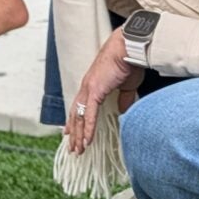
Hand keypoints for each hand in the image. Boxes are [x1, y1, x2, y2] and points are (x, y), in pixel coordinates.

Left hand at [65, 27, 145, 154]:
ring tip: (77, 149)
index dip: (75, 120)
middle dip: (74, 133)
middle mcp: (86, 88)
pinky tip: (87, 140)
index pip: (80, 106)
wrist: (128, 49)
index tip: (70, 132)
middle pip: (76, 114)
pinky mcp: (95, 91)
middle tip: (72, 148)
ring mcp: (89, 89)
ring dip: (79, 135)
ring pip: (80, 117)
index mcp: (93, 85)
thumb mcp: (126, 85)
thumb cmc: (128, 62)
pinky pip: (90, 114)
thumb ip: (123, 98)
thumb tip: (122, 110)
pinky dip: (88, 128)